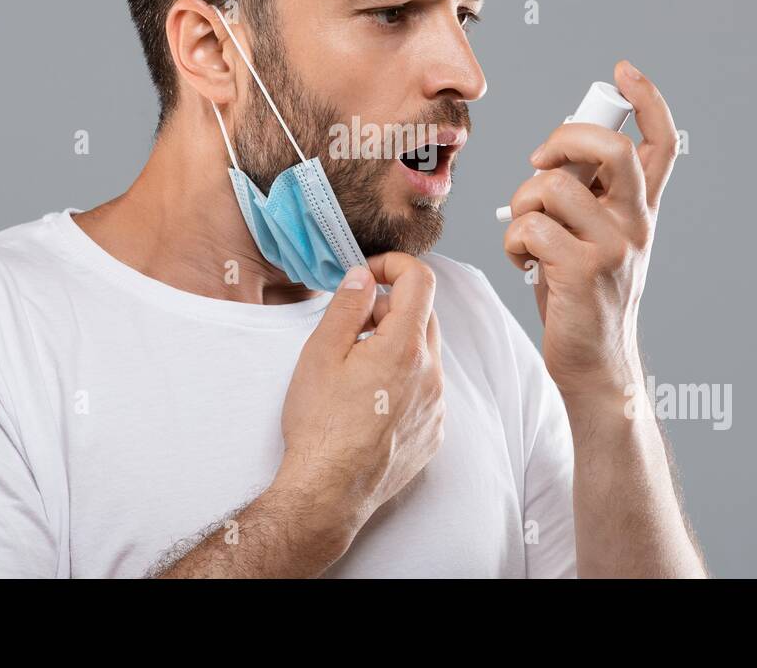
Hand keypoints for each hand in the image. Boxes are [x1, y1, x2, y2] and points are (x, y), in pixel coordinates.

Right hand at [272, 252, 443, 555]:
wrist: (328, 492)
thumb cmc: (319, 424)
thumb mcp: (320, 353)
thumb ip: (347, 305)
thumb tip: (364, 276)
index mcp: (405, 347)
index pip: (421, 280)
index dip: (394, 264)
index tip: (369, 273)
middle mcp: (432, 374)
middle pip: (423, 316)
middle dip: (390, 307)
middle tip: (351, 325)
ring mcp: (436, 406)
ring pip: (425, 355)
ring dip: (396, 346)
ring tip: (355, 368)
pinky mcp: (433, 432)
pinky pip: (426, 390)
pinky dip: (403, 381)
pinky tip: (369, 400)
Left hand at [502, 60, 677, 398]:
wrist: (594, 365)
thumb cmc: (582, 297)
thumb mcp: (594, 238)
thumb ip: (586, 197)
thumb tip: (556, 155)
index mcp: (640, 211)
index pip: (661, 143)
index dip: (648, 99)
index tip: (624, 70)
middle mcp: (636, 225)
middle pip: (612, 149)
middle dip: (564, 138)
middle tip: (541, 160)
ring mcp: (614, 249)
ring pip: (552, 186)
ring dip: (522, 204)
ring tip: (525, 233)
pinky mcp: (583, 272)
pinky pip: (530, 227)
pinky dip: (512, 241)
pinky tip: (523, 262)